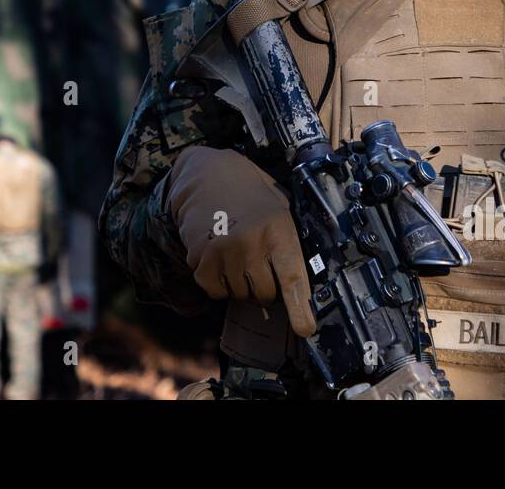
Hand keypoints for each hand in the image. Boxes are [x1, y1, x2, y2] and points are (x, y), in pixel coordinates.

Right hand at [166, 146, 315, 336]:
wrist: (206, 175)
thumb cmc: (250, 194)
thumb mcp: (279, 208)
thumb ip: (289, 243)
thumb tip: (301, 290)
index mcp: (277, 229)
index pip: (292, 277)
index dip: (299, 308)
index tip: (305, 329)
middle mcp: (250, 242)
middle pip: (264, 294)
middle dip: (264, 286)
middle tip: (258, 262)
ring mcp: (223, 252)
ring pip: (239, 295)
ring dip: (240, 283)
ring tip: (237, 253)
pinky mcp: (199, 259)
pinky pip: (215, 292)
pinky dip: (217, 283)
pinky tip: (219, 257)